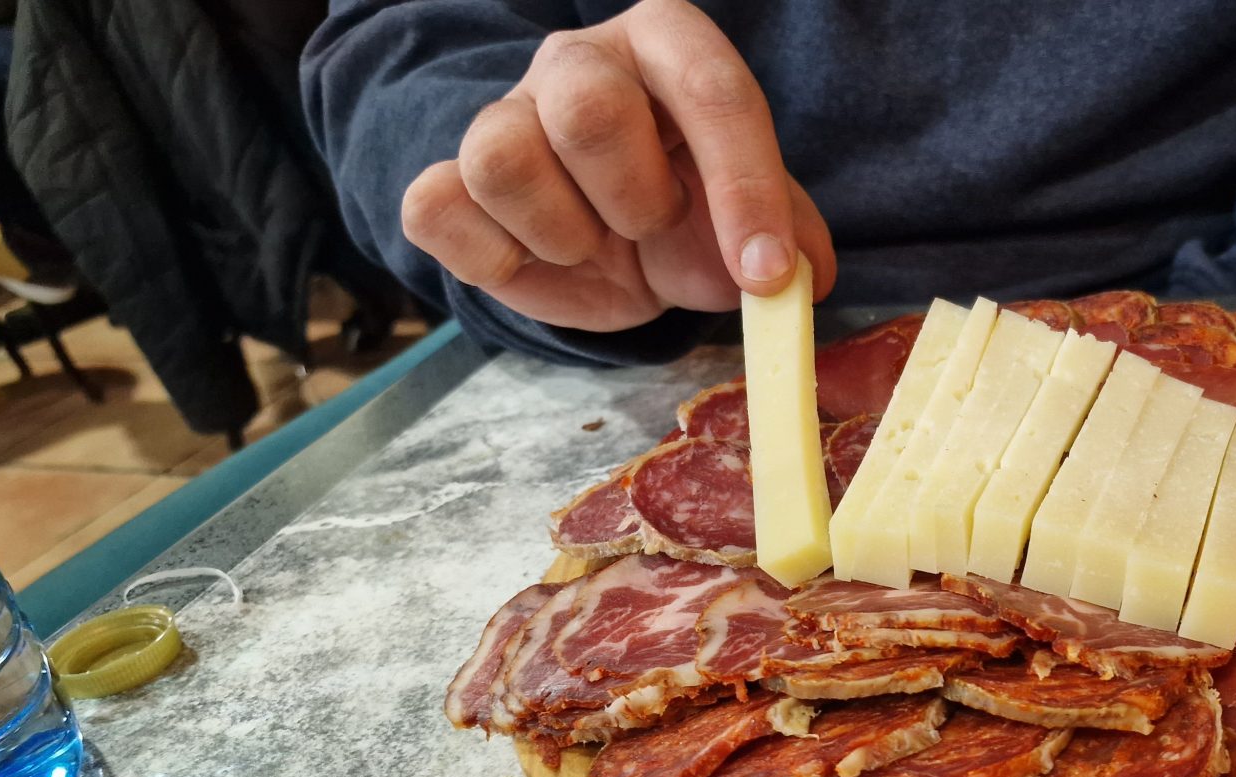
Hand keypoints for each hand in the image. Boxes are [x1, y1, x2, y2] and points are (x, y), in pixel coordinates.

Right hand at [400, 0, 834, 332]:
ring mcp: (502, 113)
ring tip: (594, 244)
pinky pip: (437, 208)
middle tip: (652, 227)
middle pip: (588, 109)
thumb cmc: (688, 211)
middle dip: (635, 199)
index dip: (744, 188)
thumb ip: (791, 239)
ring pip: (503, 159)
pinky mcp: (448, 178)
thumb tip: (798, 273)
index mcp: (667, 43)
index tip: (765, 272)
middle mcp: (578, 61)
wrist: (615, 247)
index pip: (712, 90)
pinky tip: (532, 259)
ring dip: (565, 233)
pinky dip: (492, 257)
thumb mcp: (755, 223)